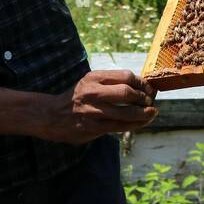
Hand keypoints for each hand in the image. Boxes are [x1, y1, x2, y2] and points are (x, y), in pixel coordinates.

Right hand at [36, 69, 157, 143]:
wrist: (52, 115)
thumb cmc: (77, 97)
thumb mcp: (90, 82)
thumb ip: (110, 82)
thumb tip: (139, 85)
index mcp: (94, 78)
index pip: (126, 76)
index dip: (142, 83)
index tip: (148, 88)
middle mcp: (94, 92)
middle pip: (128, 93)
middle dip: (144, 97)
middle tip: (150, 100)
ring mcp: (94, 111)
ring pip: (127, 112)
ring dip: (144, 113)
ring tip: (152, 112)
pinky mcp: (94, 127)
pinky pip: (121, 126)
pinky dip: (136, 124)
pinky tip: (143, 122)